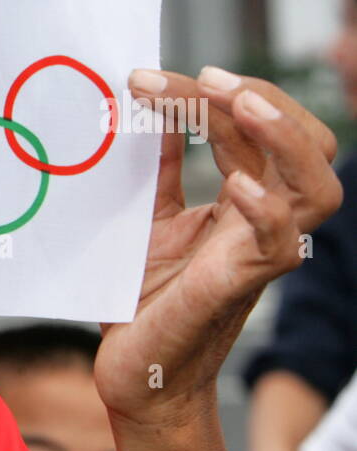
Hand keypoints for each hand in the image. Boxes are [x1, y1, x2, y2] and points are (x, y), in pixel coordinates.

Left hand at [93, 66, 341, 425]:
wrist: (133, 373)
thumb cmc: (141, 301)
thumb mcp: (147, 219)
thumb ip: (160, 168)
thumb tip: (153, 106)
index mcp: (245, 200)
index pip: (250, 128)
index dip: (207, 94)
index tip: (146, 77)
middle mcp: (264, 222)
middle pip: (304, 143)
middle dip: (260, 100)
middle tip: (203, 77)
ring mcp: (260, 253)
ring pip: (317, 186)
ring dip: (282, 137)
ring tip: (237, 103)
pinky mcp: (241, 286)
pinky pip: (280, 243)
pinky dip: (265, 209)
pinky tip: (235, 185)